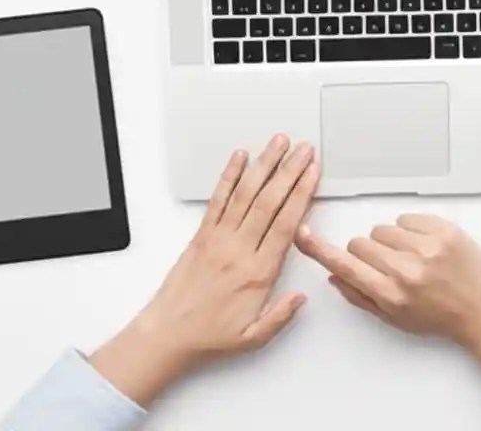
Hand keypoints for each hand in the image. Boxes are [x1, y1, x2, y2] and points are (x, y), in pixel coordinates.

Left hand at [90, 135, 319, 404]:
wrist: (167, 334)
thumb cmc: (208, 336)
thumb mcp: (254, 337)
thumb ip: (281, 315)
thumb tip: (301, 296)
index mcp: (258, 273)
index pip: (286, 223)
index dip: (302, 194)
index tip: (313, 173)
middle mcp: (239, 250)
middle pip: (270, 201)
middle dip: (290, 171)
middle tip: (304, 150)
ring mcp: (218, 239)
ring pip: (246, 194)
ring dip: (264, 165)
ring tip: (278, 144)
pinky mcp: (201, 236)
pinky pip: (218, 200)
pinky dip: (229, 176)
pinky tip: (239, 158)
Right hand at [295, 214, 480, 371]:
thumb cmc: (441, 318)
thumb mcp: (395, 319)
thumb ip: (361, 296)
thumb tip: (335, 275)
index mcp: (390, 294)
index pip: (345, 264)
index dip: (319, 249)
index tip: (302, 234)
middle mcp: (406, 270)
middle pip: (361, 243)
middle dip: (368, 253)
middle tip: (389, 267)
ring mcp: (427, 248)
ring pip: (383, 229)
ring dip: (391, 241)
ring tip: (412, 258)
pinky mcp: (445, 231)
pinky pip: (407, 218)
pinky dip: (411, 230)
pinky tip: (425, 247)